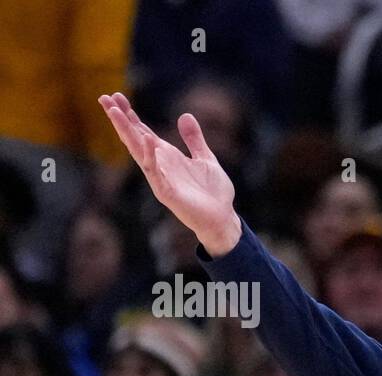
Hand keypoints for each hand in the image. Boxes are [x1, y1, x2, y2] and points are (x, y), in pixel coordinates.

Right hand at [97, 91, 241, 256]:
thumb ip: (194, 139)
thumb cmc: (214, 193)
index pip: (143, 132)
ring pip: (139, 153)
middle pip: (135, 139)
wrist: (223, 219)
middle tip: (104, 98)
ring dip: (127, 132)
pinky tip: (147, 140)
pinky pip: (156, 173)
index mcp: (167, 157)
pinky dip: (151, 157)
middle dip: (120, 119)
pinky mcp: (168, 194)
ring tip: (115, 112)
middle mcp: (159, 166)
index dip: (130, 115)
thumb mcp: (206, 158)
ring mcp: (161, 179)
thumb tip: (185, 115)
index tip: (116, 96)